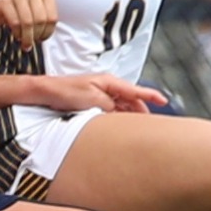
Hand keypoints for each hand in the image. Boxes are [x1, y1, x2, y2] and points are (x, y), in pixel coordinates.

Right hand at [0, 0, 56, 51]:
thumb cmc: (20, 13)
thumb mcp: (37, 14)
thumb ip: (46, 21)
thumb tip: (47, 36)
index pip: (52, 18)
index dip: (47, 32)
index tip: (41, 38)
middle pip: (41, 20)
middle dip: (37, 35)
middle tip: (32, 42)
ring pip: (28, 22)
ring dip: (27, 37)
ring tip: (25, 43)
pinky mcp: (4, 1)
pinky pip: (15, 23)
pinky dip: (17, 33)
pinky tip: (17, 35)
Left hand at [35, 73, 165, 114]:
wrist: (46, 93)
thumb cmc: (66, 92)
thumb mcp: (91, 99)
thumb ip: (109, 106)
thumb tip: (120, 113)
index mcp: (109, 82)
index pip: (135, 90)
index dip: (151, 96)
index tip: (164, 101)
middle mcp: (107, 87)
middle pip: (131, 100)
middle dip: (141, 111)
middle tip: (149, 125)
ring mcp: (100, 95)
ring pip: (122, 107)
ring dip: (130, 116)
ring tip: (137, 128)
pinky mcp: (93, 103)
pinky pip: (112, 111)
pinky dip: (118, 118)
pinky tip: (120, 127)